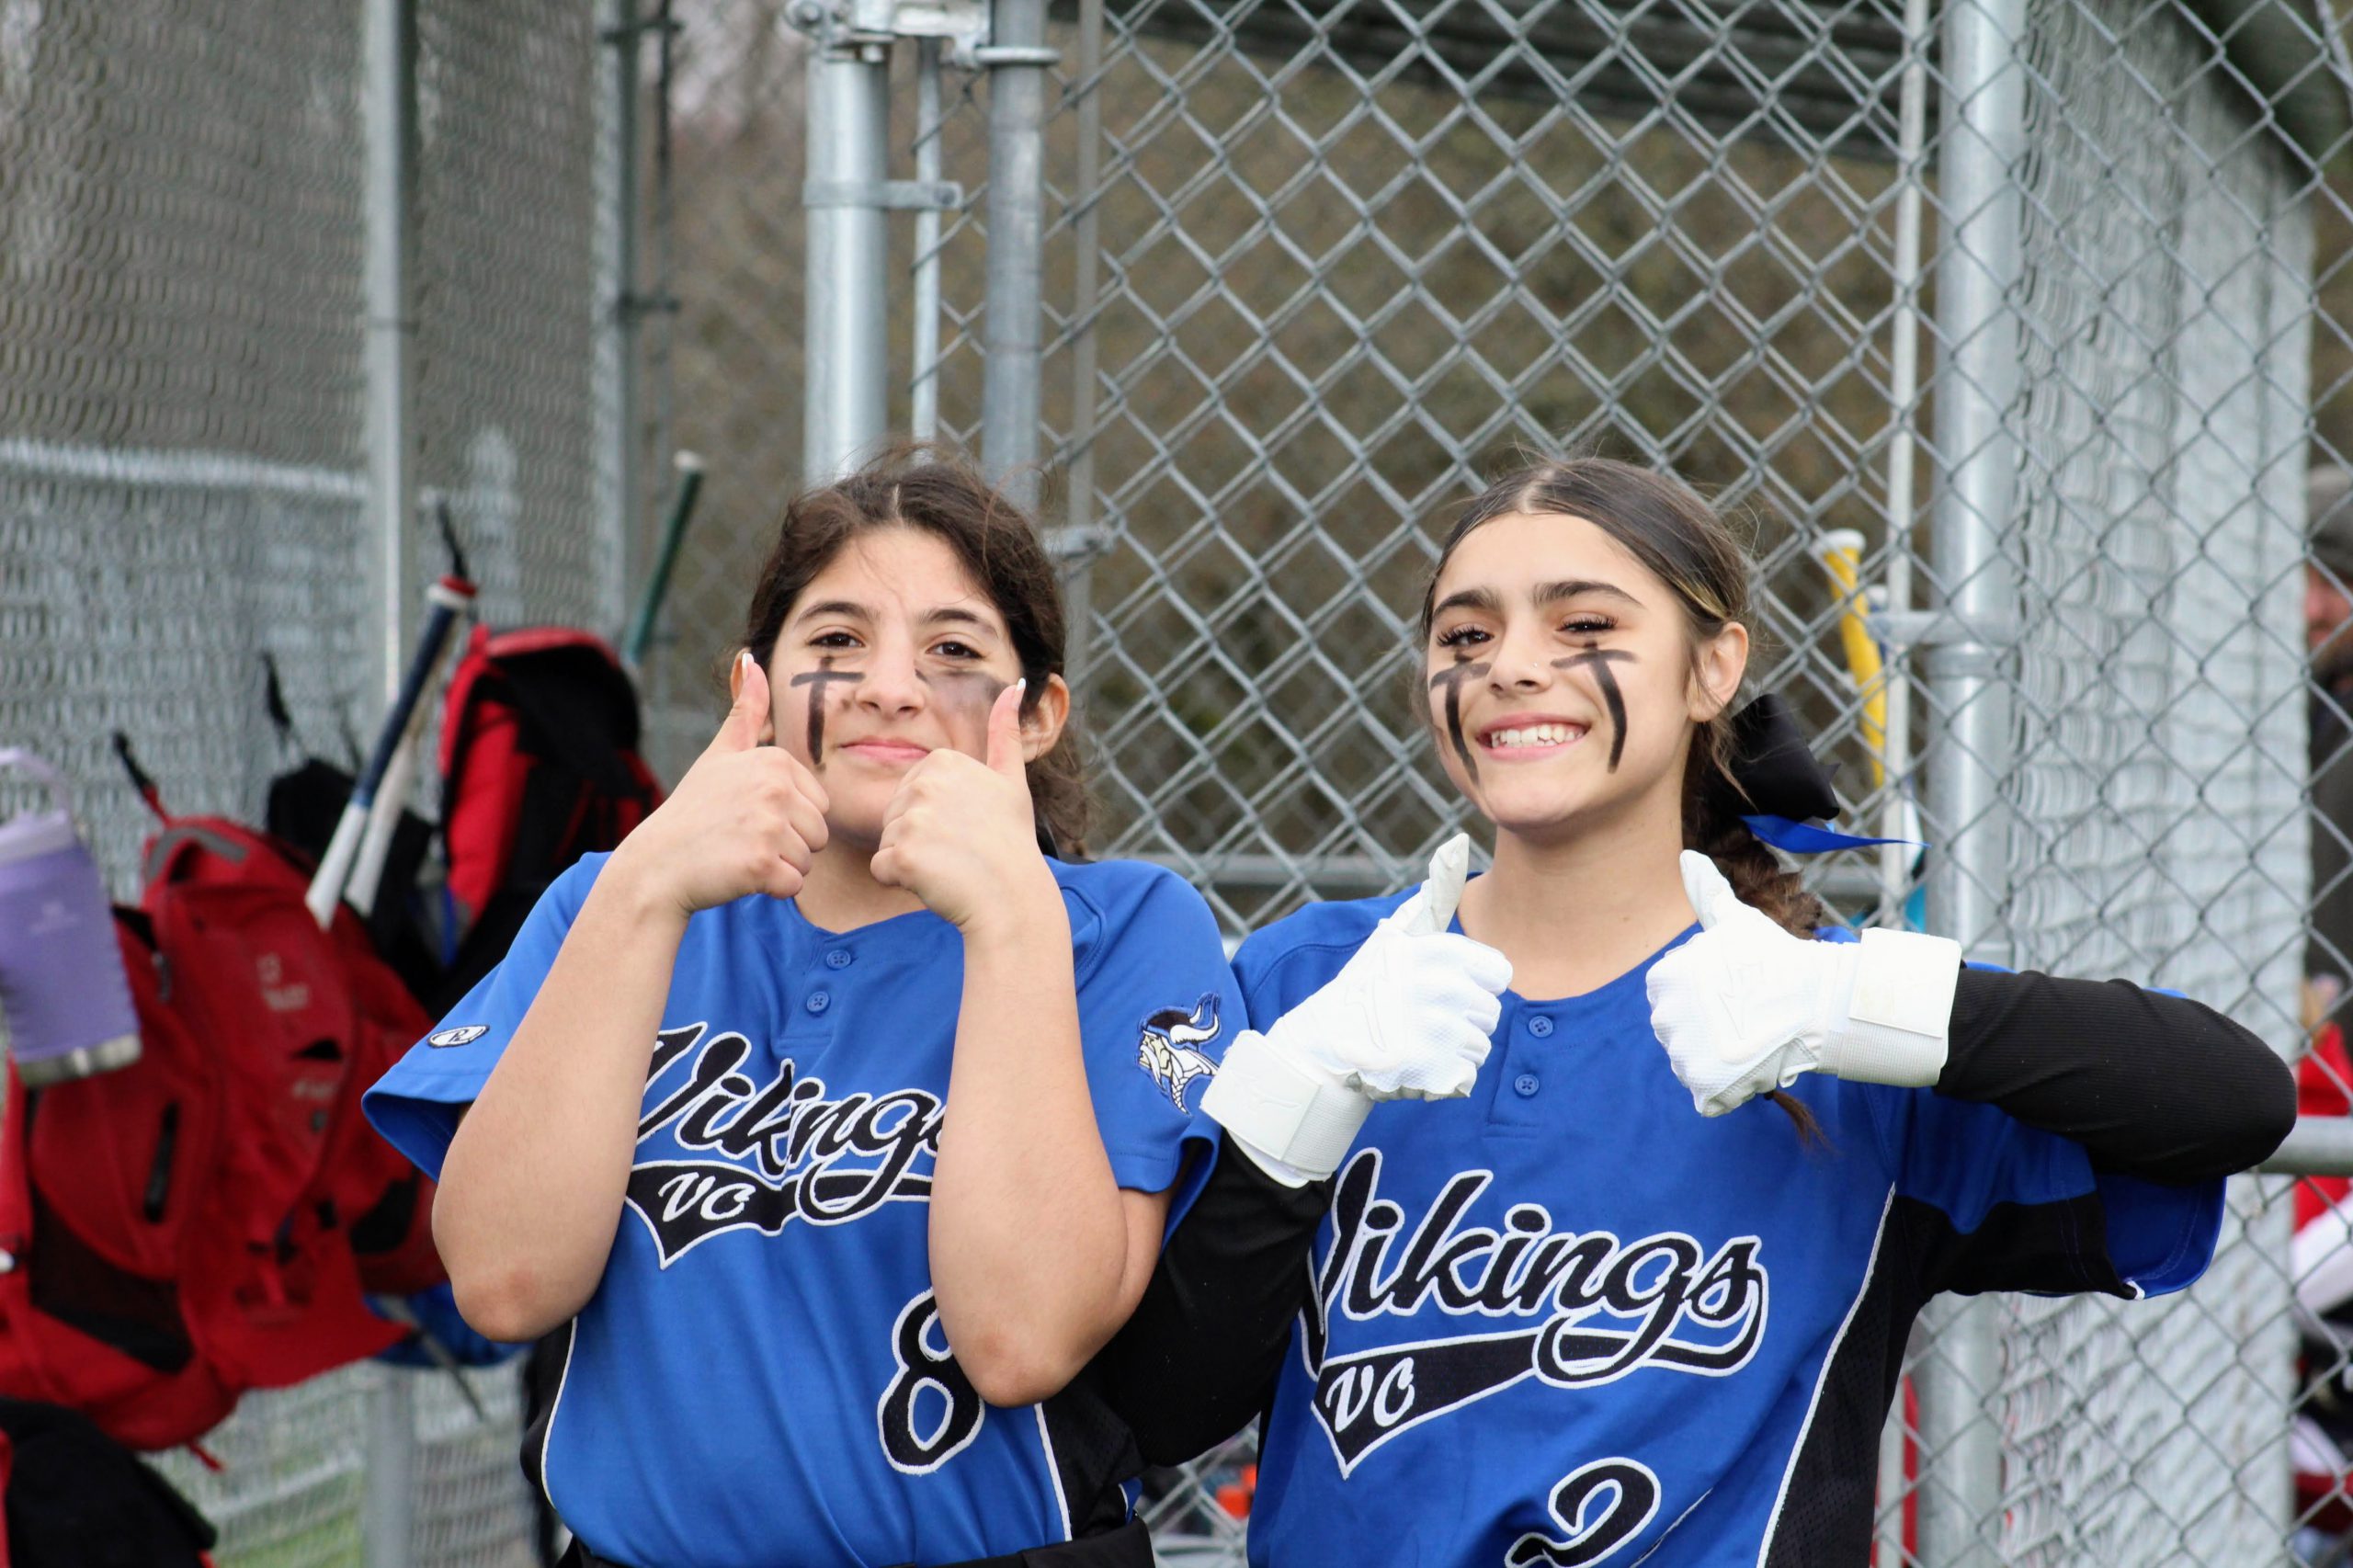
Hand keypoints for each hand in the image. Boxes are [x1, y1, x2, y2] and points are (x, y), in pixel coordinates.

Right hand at [607, 653, 830, 916]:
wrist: (656, 866)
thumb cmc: (693, 811)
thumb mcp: (720, 755)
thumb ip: (745, 711)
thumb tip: (751, 657)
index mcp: (773, 761)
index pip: (818, 804)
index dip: (787, 818)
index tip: (746, 814)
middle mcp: (774, 788)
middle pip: (819, 834)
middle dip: (787, 845)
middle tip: (741, 838)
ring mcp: (768, 826)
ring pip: (808, 861)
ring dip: (778, 867)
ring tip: (737, 854)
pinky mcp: (761, 864)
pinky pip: (794, 886)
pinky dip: (770, 889)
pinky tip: (737, 876)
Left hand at [869, 682, 1051, 929]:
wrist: (1013, 897)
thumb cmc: (1011, 841)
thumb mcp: (1012, 781)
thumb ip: (1005, 732)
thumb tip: (1015, 686)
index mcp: (944, 761)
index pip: (912, 792)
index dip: (935, 817)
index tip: (967, 827)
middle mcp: (924, 783)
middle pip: (895, 814)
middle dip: (919, 838)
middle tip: (959, 849)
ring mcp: (911, 819)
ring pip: (888, 841)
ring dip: (911, 861)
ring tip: (950, 865)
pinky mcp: (901, 855)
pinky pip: (881, 869)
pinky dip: (902, 881)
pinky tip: (935, 881)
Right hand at [1202, 835, 1512, 1186]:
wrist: (1323, 1047)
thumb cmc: (1362, 989)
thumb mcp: (1392, 938)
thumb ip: (1429, 900)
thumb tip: (1455, 846)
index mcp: (1438, 954)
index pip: (1499, 974)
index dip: (1475, 983)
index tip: (1444, 990)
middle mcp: (1442, 990)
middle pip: (1490, 1013)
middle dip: (1462, 1018)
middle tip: (1422, 1019)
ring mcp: (1440, 1033)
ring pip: (1480, 1045)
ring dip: (1454, 1048)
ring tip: (1417, 1041)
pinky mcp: (1437, 1071)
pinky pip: (1468, 1074)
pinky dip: (1446, 1076)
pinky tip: (1416, 1064)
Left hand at [1646, 852, 1957, 1116]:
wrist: (1818, 1004)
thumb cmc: (1777, 959)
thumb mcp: (1735, 922)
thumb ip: (1705, 892)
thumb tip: (1686, 857)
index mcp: (1662, 979)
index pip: (1672, 995)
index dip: (1707, 994)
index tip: (1736, 990)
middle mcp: (1662, 1017)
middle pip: (1681, 1030)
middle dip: (1712, 1025)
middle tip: (1749, 1014)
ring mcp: (1682, 1055)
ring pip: (1695, 1061)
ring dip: (1721, 1055)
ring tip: (1754, 1037)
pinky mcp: (1705, 1085)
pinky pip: (1709, 1093)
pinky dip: (1730, 1086)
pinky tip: (1753, 1065)